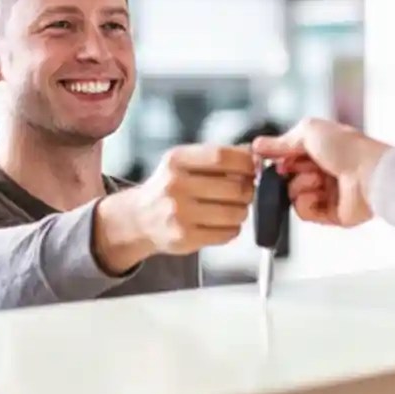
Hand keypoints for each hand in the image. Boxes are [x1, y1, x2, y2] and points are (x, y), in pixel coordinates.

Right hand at [94, 145, 255, 274]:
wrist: (140, 218)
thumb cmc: (170, 186)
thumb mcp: (185, 162)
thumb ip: (217, 156)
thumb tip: (254, 154)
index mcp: (176, 161)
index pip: (221, 156)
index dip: (246, 162)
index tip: (254, 167)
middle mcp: (175, 186)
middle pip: (234, 187)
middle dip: (249, 190)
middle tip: (247, 191)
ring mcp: (179, 214)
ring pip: (234, 213)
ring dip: (243, 210)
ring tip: (236, 207)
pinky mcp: (185, 238)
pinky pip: (227, 233)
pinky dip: (233, 228)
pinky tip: (224, 223)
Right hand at [251, 118, 390, 227]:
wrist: (370, 173)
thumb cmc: (348, 148)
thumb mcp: (309, 131)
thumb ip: (282, 140)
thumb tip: (259, 145)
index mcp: (320, 148)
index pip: (288, 156)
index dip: (278, 158)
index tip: (269, 158)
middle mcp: (323, 170)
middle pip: (288, 177)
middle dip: (288, 173)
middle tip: (301, 167)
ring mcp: (327, 192)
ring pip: (294, 196)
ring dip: (300, 186)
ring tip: (317, 179)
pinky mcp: (330, 213)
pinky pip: (304, 213)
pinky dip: (307, 204)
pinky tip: (318, 194)